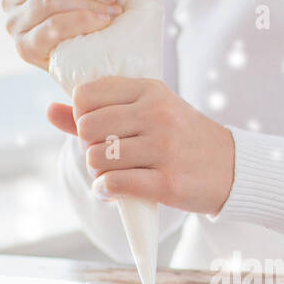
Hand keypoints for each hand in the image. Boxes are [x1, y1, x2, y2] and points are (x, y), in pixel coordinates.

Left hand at [48, 78, 236, 215]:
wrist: (233, 169)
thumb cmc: (184, 139)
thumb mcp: (150, 113)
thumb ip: (99, 111)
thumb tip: (49, 110)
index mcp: (150, 91)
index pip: (87, 96)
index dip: (81, 117)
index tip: (97, 131)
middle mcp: (157, 115)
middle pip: (88, 128)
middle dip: (88, 147)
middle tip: (104, 157)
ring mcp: (164, 148)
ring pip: (99, 158)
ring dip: (97, 172)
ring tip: (111, 176)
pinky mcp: (168, 182)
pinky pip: (115, 183)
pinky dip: (105, 191)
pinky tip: (111, 192)